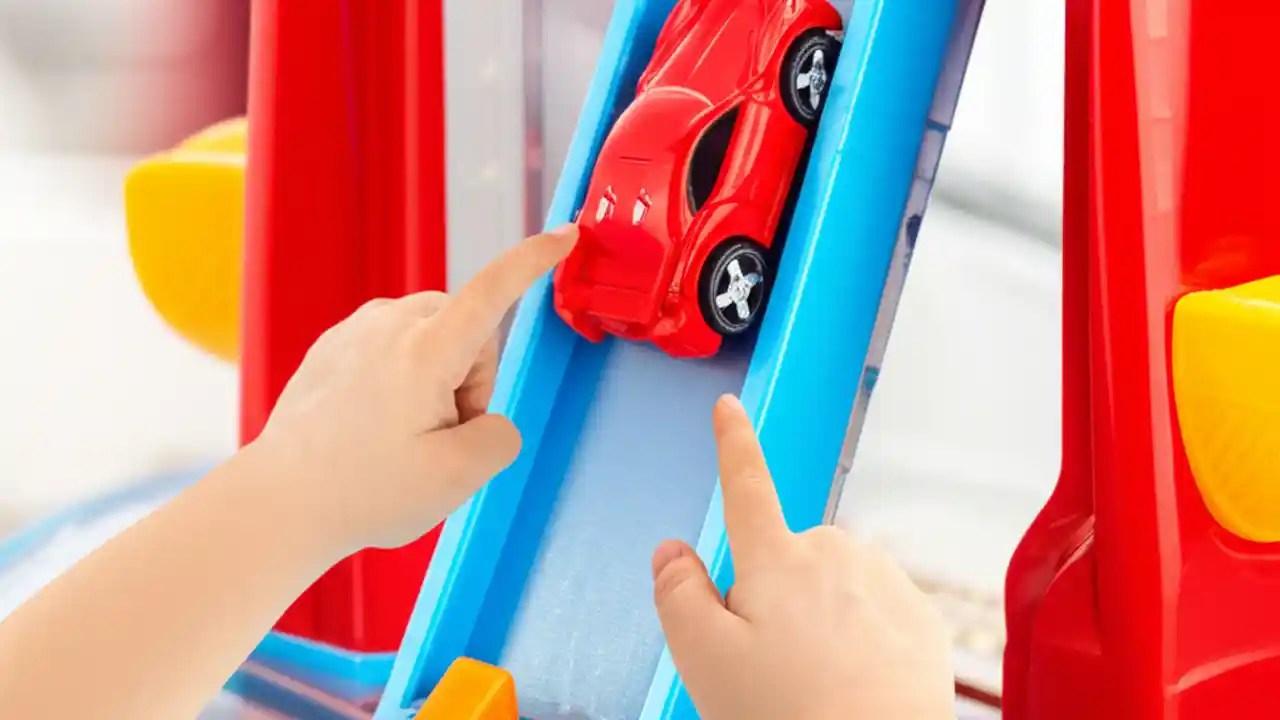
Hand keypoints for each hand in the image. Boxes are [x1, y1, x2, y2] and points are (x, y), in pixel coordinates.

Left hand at [252, 225, 577, 552]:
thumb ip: (500, 437)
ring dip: (435, 384)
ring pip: (432, 342)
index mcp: (425, 350)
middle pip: (468, 335)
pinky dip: (401, 383)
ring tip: (398, 440)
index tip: (564, 233)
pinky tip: (373, 429)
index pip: (493, 292)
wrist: (279, 503)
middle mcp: (388, 325)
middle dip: (470, 383)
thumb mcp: (460, 479)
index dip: (534, 261)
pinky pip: (394, 350)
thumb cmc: (364, 492)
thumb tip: (485, 418)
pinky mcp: (334, 346)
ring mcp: (355, 331)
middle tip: (436, 441)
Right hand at [651, 395, 955, 719]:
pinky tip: (856, 680)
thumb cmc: (791, 717)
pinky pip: (877, 606)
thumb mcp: (704, 661)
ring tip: (818, 679)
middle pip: (788, 554)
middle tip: (770, 658)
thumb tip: (671, 551)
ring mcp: (883, 580)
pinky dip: (863, 632)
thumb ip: (677, 596)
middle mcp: (834, 554)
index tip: (728, 407)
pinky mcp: (921, 614)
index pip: (745, 486)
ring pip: (835, 581)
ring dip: (822, 613)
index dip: (732, 443)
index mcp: (775, 560)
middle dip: (775, 590)